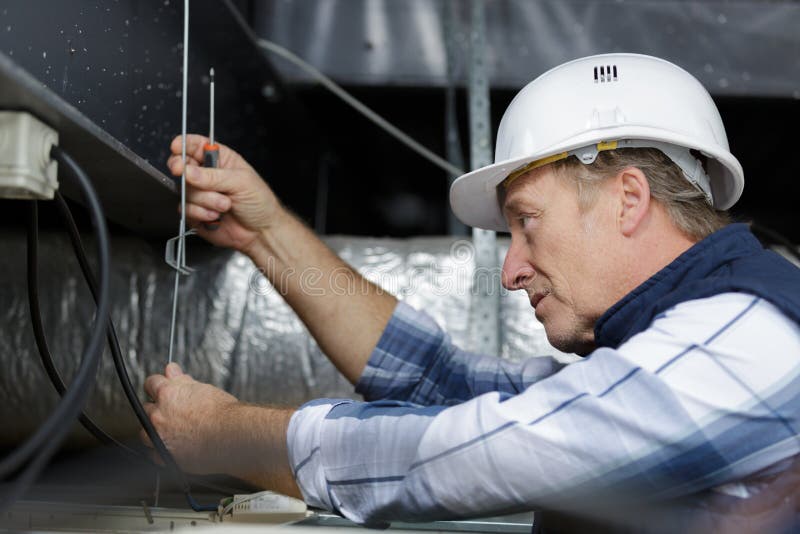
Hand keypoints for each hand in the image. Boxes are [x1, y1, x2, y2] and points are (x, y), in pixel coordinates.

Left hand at [142, 363, 238, 473]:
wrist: (232, 437)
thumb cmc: (222, 414)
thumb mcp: (203, 389)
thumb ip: (182, 380)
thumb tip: (172, 370)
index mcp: (167, 395)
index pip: (151, 383)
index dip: (159, 384)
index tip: (163, 387)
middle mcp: (159, 416)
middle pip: (146, 408)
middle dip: (157, 408)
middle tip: (175, 410)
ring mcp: (160, 438)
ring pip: (145, 433)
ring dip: (155, 430)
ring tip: (175, 430)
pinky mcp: (166, 457)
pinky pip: (154, 454)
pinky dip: (162, 450)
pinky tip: (176, 445)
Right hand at [167, 134, 282, 254]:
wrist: (260, 232)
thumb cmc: (259, 202)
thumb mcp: (241, 182)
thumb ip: (212, 176)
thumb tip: (187, 171)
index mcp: (220, 159)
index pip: (195, 145)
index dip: (183, 144)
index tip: (177, 148)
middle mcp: (207, 175)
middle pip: (181, 165)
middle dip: (183, 170)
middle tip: (186, 174)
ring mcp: (200, 193)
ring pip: (184, 189)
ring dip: (205, 198)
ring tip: (225, 204)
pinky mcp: (195, 212)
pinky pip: (185, 208)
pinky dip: (201, 212)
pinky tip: (216, 215)